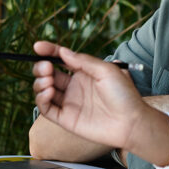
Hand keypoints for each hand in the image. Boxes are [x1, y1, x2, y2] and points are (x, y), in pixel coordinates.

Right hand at [32, 41, 168, 164]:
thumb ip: (83, 61)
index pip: (61, 59)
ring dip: (40, 82)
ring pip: (43, 90)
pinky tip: (48, 92)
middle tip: (46, 67)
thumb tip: (63, 51)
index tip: (38, 46)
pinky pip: (46, 108)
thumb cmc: (124, 95)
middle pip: (48, 73)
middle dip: (41, 67)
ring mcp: (69, 102)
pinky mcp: (66, 119)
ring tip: (48, 81)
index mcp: (84, 72)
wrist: (131, 122)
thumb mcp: (106, 70)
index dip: (49, 51)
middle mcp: (74, 86)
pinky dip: (41, 99)